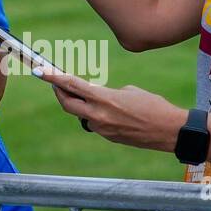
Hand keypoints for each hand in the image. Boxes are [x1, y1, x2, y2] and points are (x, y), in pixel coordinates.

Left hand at [40, 69, 184, 152]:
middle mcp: (99, 116)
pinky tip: (108, 110)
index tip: (39, 71)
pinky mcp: (110, 138)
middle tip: (56, 83)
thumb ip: (106, 93)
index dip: (52, 78)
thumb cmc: (154, 105)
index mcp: (103, 99)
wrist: (171, 131)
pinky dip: (94, 115)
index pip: (71, 86)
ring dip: (80, 105)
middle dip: (59, 93)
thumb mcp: (128, 90)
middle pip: (68, 104)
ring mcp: (103, 130)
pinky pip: (95, 124)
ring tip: (87, 95)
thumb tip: (96, 98)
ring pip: (81, 116)